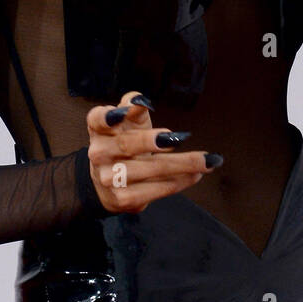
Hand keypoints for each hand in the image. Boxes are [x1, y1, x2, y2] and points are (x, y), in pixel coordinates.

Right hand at [86, 89, 221, 213]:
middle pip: (127, 144)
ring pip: (148, 169)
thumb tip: (140, 102)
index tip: (129, 111)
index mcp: (98, 128)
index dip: (110, 115)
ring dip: (180, 165)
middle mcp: (99, 153)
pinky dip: (178, 182)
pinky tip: (195, 175)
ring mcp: (109, 178)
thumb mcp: (128, 121)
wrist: (109, 182)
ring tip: (205, 161)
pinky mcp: (123, 199)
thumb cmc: (124, 140)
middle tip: (178, 137)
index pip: (97, 118)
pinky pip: (155, 190)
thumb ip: (133, 106)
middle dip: (152, 140)